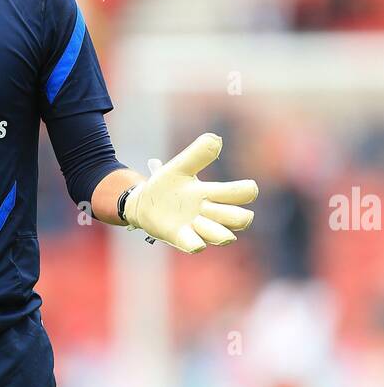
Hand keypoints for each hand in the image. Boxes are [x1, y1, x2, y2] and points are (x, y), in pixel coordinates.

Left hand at [123, 133, 257, 253]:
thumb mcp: (180, 167)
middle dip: (228, 213)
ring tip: (196, 220)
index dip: (243, 191)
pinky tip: (186, 230)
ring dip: (213, 229)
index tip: (218, 188)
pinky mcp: (182, 239)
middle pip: (242, 220)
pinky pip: (198, 247)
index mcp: (215, 193)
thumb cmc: (166, 185)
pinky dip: (195, 242)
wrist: (142, 203)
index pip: (245, 194)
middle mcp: (212, 214)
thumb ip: (197, 155)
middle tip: (205, 205)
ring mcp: (199, 229)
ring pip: (225, 237)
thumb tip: (216, 139)